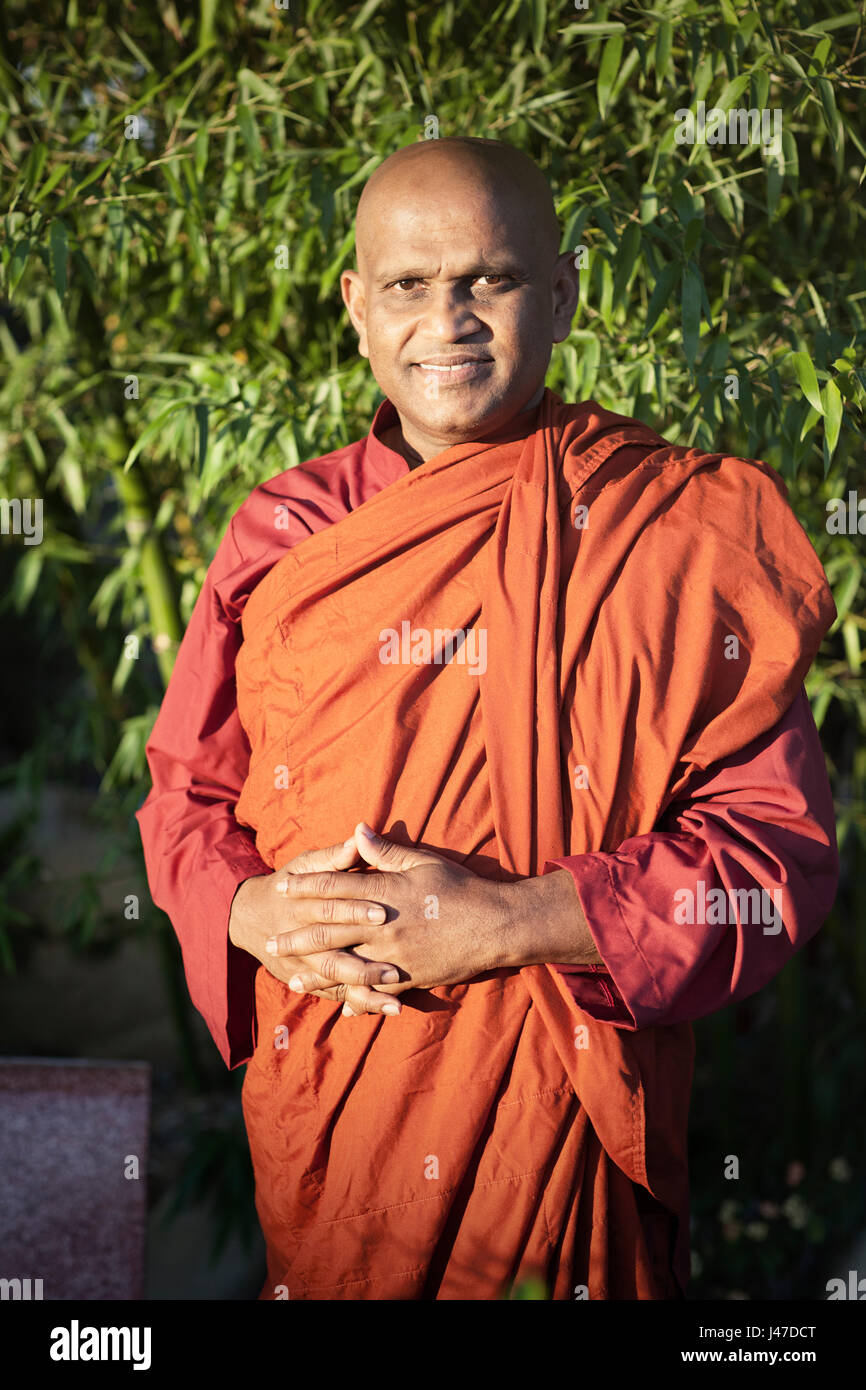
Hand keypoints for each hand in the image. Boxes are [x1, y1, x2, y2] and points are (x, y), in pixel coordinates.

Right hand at [228, 837, 403, 1016]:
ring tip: (395, 999)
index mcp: (303, 901)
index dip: (355, 908)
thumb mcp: (304, 864)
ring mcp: (303, 961)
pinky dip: (358, 1002)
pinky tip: (386, 1008)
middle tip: (396, 968)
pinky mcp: (308, 978)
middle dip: (362, 959)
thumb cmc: (288, 883)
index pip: (330, 904)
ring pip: (333, 976)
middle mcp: (301, 935)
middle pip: (332, 948)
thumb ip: (333, 856)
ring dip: (364, 988)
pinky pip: (334, 993)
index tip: (384, 911)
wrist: (250, 915)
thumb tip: (358, 838)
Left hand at [264, 822, 513, 1012]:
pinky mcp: (409, 977)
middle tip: (272, 943)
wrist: (495, 925)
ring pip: (347, 965)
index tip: (282, 887)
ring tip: (294, 980)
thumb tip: (358, 830)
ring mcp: (394, 955)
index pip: (334, 886)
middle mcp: (382, 925)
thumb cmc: (460, 888)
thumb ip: (386, 851)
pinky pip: (377, 990)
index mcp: (384, 891)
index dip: (306, 886)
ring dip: (318, 973)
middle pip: (330, 929)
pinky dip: (359, 999)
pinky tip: (342, 1007)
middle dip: (298, 937)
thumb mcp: (423, 861)